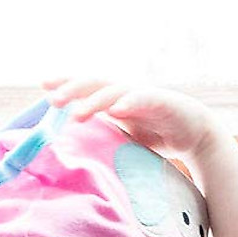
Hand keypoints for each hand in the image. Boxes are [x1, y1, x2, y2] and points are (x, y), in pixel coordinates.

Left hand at [42, 78, 219, 160]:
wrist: (193, 134)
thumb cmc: (150, 136)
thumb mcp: (116, 138)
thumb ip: (94, 137)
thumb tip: (60, 153)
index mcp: (111, 99)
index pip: (85, 88)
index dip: (66, 84)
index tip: (44, 85)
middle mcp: (125, 93)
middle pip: (96, 84)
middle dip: (73, 89)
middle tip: (53, 100)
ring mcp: (144, 96)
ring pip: (116, 92)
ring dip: (95, 101)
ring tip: (77, 113)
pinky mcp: (164, 103)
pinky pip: (145, 100)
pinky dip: (129, 103)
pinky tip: (116, 109)